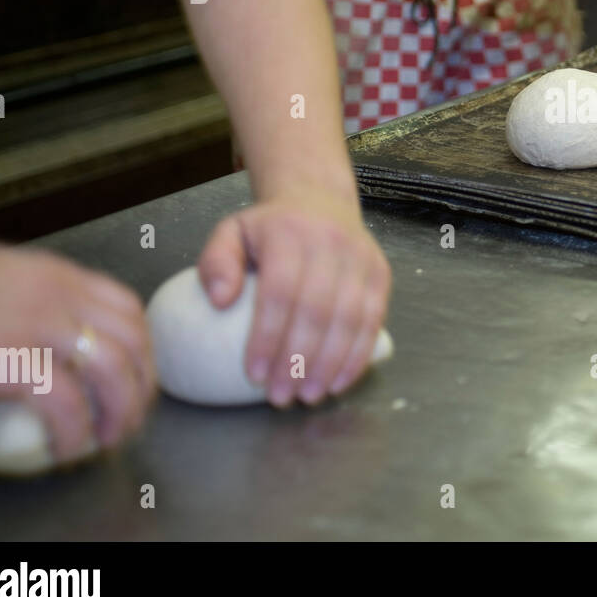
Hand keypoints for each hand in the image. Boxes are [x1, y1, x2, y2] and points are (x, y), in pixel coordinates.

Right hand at [0, 244, 153, 462]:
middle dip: (140, 384)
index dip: (141, 348)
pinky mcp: (8, 358)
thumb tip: (51, 338)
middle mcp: (55, 292)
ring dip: (120, 410)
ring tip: (108, 437)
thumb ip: (28, 300)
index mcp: (51, 274)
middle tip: (130, 417)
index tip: (135, 377)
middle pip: (131, 339)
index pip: (126, 307)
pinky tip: (68, 446)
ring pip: (112, 369)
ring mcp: (35, 323)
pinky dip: (75, 429)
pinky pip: (65, 401)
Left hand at [196, 191, 390, 407]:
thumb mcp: (231, 232)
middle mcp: (330, 243)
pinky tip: (339, 382)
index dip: (268, 336)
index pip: (280, 291)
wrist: (320, 199)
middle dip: (299, 360)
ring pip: (350, 319)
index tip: (255, 374)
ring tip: (309, 396)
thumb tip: (218, 302)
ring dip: (330, 365)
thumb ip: (215, 263)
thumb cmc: (270, 228)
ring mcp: (361, 258)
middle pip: (317, 310)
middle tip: (281, 396)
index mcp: (288, 233)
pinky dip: (358, 356)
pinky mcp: (381, 273)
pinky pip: (374, 320)